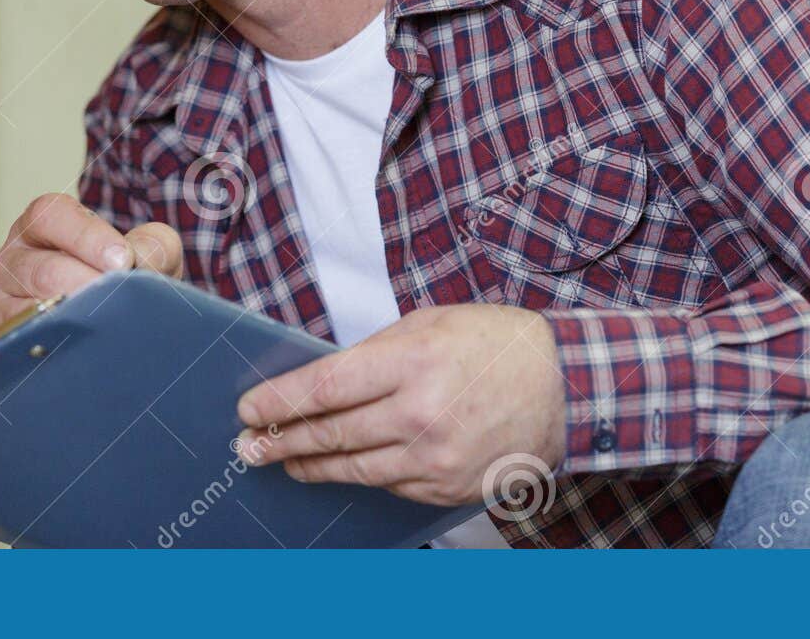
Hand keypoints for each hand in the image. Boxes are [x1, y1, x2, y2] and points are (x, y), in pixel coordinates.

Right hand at [0, 193, 181, 332]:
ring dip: (78, 319)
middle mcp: (11, 259)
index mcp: (39, 225)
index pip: (51, 216)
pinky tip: (88, 347)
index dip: (88, 236)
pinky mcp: (2, 338)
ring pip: (35, 311)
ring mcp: (0, 301)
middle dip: (89, 285)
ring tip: (110, 323)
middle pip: (44, 270)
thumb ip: (152, 244)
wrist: (107, 317)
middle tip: (122, 298)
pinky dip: (61, 346)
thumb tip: (143, 260)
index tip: (123, 258)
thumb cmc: (119, 274)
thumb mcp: (143, 250)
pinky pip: (27, 344)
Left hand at [234, 304, 566, 505]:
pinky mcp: (445, 486)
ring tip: (281, 460)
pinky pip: (387, 484)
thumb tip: (322, 380)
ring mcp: (434, 457)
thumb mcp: (429, 323)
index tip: (248, 407)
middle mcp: (421, 413)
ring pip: (353, 468)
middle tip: (247, 445)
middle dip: (280, 439)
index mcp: (413, 361)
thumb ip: (374, 352)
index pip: (325, 387)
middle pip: (331, 433)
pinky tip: (336, 468)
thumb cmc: (494, 344)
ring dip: (309, 464)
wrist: (562, 386)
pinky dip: (358, 475)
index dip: (278, 401)